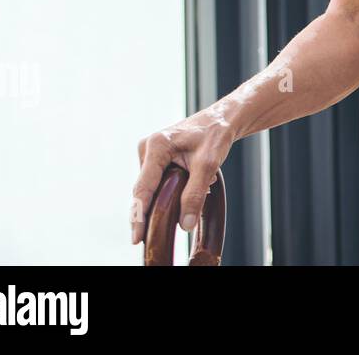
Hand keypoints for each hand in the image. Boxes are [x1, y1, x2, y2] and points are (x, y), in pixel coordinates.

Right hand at [131, 107, 235, 244]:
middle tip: (181, 211)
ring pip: (154, 187)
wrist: (222, 119)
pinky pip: (159, 180)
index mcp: (157, 146)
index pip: (143, 189)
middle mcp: (147, 148)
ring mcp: (149, 153)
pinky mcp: (155, 157)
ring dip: (173, 193)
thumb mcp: (208, 165)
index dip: (140, 216)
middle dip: (161, 205)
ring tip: (203, 180)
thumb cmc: (215, 136)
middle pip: (146, 190)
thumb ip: (195, 194)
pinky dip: (175, 186)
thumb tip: (185, 225)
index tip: (137, 238)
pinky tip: (194, 177)